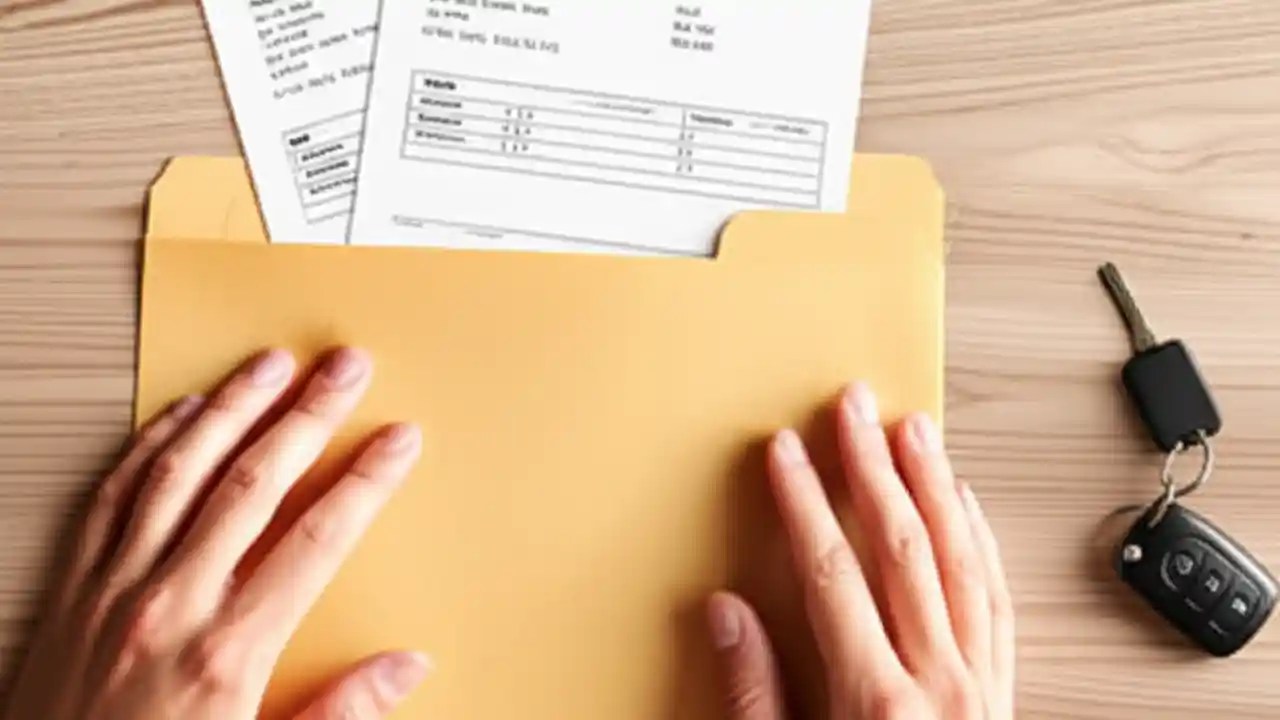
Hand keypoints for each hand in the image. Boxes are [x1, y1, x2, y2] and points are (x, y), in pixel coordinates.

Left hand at [5, 348, 426, 719]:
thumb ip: (341, 715)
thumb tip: (407, 667)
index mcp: (230, 653)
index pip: (319, 539)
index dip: (367, 481)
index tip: (399, 440)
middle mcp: (172, 604)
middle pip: (256, 483)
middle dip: (309, 416)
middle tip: (346, 367)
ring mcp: (115, 589)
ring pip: (183, 471)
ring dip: (233, 407)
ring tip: (271, 363)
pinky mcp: (72, 590)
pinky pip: (114, 495)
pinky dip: (150, 445)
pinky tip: (183, 411)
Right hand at [708, 383, 1013, 718]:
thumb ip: (754, 695)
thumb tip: (728, 615)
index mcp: (875, 702)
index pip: (831, 572)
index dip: (803, 503)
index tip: (787, 453)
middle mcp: (938, 684)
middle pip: (903, 548)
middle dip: (874, 467)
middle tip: (856, 410)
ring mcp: (979, 687)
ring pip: (960, 562)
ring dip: (934, 487)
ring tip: (916, 432)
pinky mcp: (1002, 693)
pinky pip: (996, 601)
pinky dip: (980, 544)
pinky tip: (966, 505)